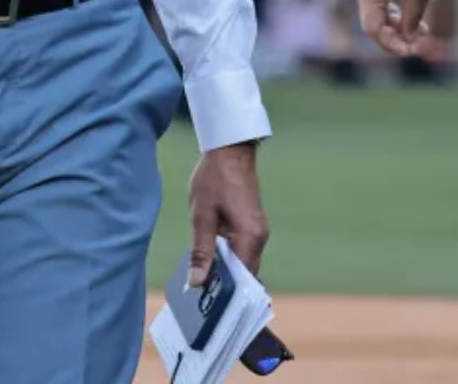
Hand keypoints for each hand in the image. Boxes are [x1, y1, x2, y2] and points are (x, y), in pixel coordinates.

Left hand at [187, 142, 268, 286]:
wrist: (230, 150)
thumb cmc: (214, 180)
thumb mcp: (202, 216)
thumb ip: (202, 251)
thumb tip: (198, 282)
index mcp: (249, 237)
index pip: (242, 280)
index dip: (226, 295)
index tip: (208, 308)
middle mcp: (259, 238)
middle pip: (244, 275)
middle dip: (225, 287)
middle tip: (200, 299)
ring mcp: (258, 231)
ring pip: (243, 263)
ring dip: (226, 273)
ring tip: (202, 282)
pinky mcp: (253, 225)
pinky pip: (242, 251)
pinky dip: (228, 259)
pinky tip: (210, 261)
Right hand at [353, 0, 443, 56]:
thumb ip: (413, 17)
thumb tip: (411, 39)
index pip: (373, 28)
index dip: (392, 44)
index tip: (412, 51)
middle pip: (374, 24)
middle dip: (396, 37)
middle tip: (419, 46)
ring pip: (379, 15)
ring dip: (398, 27)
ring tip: (423, 33)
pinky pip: (383, 4)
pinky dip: (397, 14)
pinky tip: (416, 21)